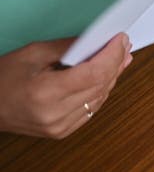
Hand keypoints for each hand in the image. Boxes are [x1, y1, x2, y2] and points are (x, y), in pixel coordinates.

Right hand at [0, 33, 131, 138]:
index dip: (112, 56)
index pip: (94, 74)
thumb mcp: (32, 54)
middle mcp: (56, 114)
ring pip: (100, 98)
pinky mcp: (63, 132)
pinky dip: (101, 91)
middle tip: (124, 45)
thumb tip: (96, 41)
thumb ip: (67, 48)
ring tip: (121, 58)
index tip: (121, 40)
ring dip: (113, 77)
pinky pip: (92, 109)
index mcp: (46, 93)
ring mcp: (61, 126)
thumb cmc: (1, 79)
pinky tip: (107, 77)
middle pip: (100, 86)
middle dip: (116, 63)